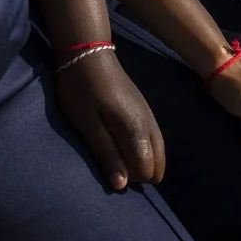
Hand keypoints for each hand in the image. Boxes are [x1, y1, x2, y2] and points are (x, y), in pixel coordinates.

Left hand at [55, 50, 164, 190]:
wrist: (89, 54)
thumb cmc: (82, 90)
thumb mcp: (88, 125)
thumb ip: (107, 155)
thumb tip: (122, 186)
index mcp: (136, 130)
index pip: (146, 171)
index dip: (127, 177)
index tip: (107, 165)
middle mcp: (150, 125)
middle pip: (158, 166)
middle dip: (138, 173)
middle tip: (111, 161)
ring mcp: (150, 117)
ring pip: (159, 154)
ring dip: (141, 162)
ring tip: (115, 153)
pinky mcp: (146, 112)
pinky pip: (155, 142)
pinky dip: (144, 151)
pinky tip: (122, 144)